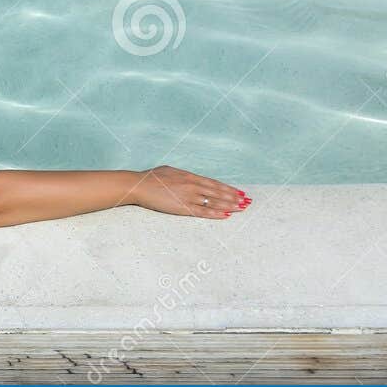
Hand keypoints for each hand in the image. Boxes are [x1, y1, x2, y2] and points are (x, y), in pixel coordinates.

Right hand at [128, 166, 248, 218]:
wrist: (139, 185)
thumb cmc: (151, 178)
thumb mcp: (169, 171)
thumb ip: (182, 176)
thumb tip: (190, 178)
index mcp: (189, 176)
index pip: (214, 183)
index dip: (228, 189)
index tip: (239, 192)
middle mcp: (192, 185)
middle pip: (218, 192)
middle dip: (234, 197)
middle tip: (247, 201)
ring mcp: (188, 196)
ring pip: (214, 202)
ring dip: (229, 205)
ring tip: (242, 208)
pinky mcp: (182, 207)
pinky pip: (203, 211)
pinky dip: (215, 213)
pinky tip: (226, 215)